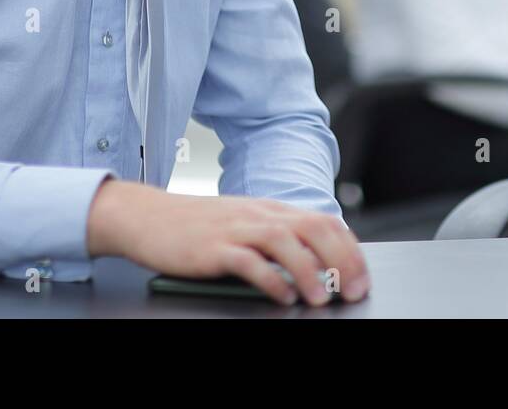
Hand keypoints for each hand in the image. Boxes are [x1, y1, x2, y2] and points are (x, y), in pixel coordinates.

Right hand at [86, 180, 369, 306]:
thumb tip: (314, 264)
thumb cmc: (196, 226)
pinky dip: (269, 279)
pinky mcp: (212, 248)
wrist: (146, 216)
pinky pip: (247, 262)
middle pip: (313, 228)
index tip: (361, 276)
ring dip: (309, 271)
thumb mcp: (244, 224)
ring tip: (322, 298)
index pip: (324, 221)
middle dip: (341, 260)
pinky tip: (281, 296)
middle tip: (353, 290)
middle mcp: (258, 215)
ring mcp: (235, 229)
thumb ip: (276, 238)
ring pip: (285, 242)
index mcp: (271, 209)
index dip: (349, 248)